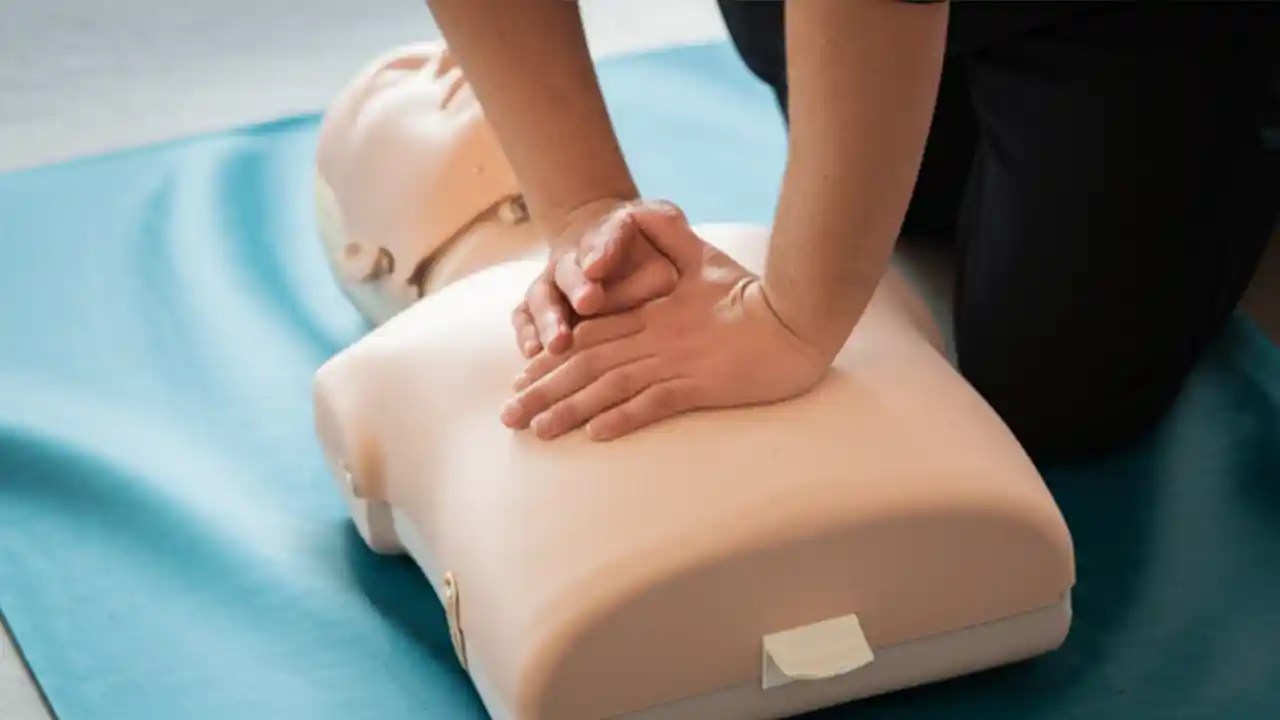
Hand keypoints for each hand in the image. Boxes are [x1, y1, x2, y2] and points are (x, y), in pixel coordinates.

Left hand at [500, 206, 832, 440]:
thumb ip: (666, 232)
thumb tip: (634, 213)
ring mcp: (676, 363)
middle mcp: (655, 339)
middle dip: (543, 390)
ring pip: (609, 387)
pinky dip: (622, 417)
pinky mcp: (700, 385)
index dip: (551, 356)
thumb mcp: (703, 255)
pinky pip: (653, 403)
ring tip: (536, 430)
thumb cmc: (753, 291)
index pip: (589, 335)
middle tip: (508, 414)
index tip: (521, 375)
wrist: (797, 316)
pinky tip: (594, 434)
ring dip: (569, 410)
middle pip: (586, 364)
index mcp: (652, 313)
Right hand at [512, 198, 678, 357]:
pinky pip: (524, 317)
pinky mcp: (537, 307)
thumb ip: (671, 244)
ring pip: (543, 297)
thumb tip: (666, 280)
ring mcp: (552, 282)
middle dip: (577, 286)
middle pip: (570, 270)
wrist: (606, 245)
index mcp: (610, 233)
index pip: (607, 236)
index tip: (598, 267)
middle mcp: (574, 257)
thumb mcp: (665, 232)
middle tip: (587, 303)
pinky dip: (526, 333)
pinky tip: (531, 352)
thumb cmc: (648, 247)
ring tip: (558, 343)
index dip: (602, 250)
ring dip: (550, 320)